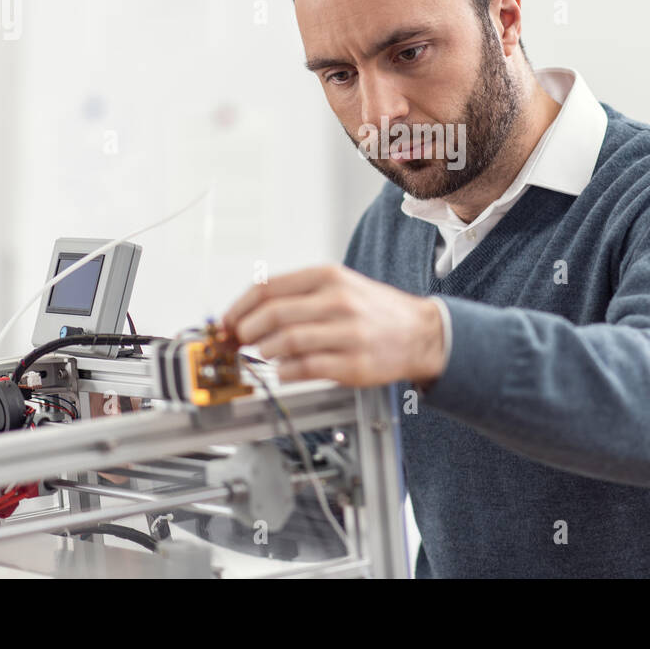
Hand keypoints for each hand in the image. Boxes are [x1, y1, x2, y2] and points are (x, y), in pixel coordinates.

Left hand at [221, 265, 445, 386]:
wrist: (422, 334)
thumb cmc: (376, 311)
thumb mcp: (340, 286)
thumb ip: (298, 295)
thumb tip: (250, 312)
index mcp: (329, 277)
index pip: (267, 288)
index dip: (238, 307)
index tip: (227, 322)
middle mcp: (338, 301)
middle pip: (272, 315)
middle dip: (245, 331)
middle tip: (238, 342)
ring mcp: (348, 333)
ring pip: (286, 342)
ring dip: (265, 352)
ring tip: (265, 354)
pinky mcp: (354, 364)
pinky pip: (306, 368)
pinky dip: (286, 372)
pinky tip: (284, 370)